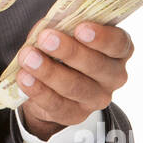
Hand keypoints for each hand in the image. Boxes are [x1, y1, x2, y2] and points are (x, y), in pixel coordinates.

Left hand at [15, 22, 133, 139]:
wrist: (52, 85)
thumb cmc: (63, 50)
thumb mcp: (65, 33)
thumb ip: (62, 27)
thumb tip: (48, 26)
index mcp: (118, 50)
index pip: (118, 43)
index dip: (101, 37)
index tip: (80, 28)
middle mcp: (114, 76)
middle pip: (96, 65)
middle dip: (69, 51)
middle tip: (46, 39)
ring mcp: (96, 98)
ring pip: (75, 86)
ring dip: (49, 71)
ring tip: (28, 57)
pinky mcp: (75, 115)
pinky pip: (57, 104)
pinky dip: (38, 90)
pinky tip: (24, 78)